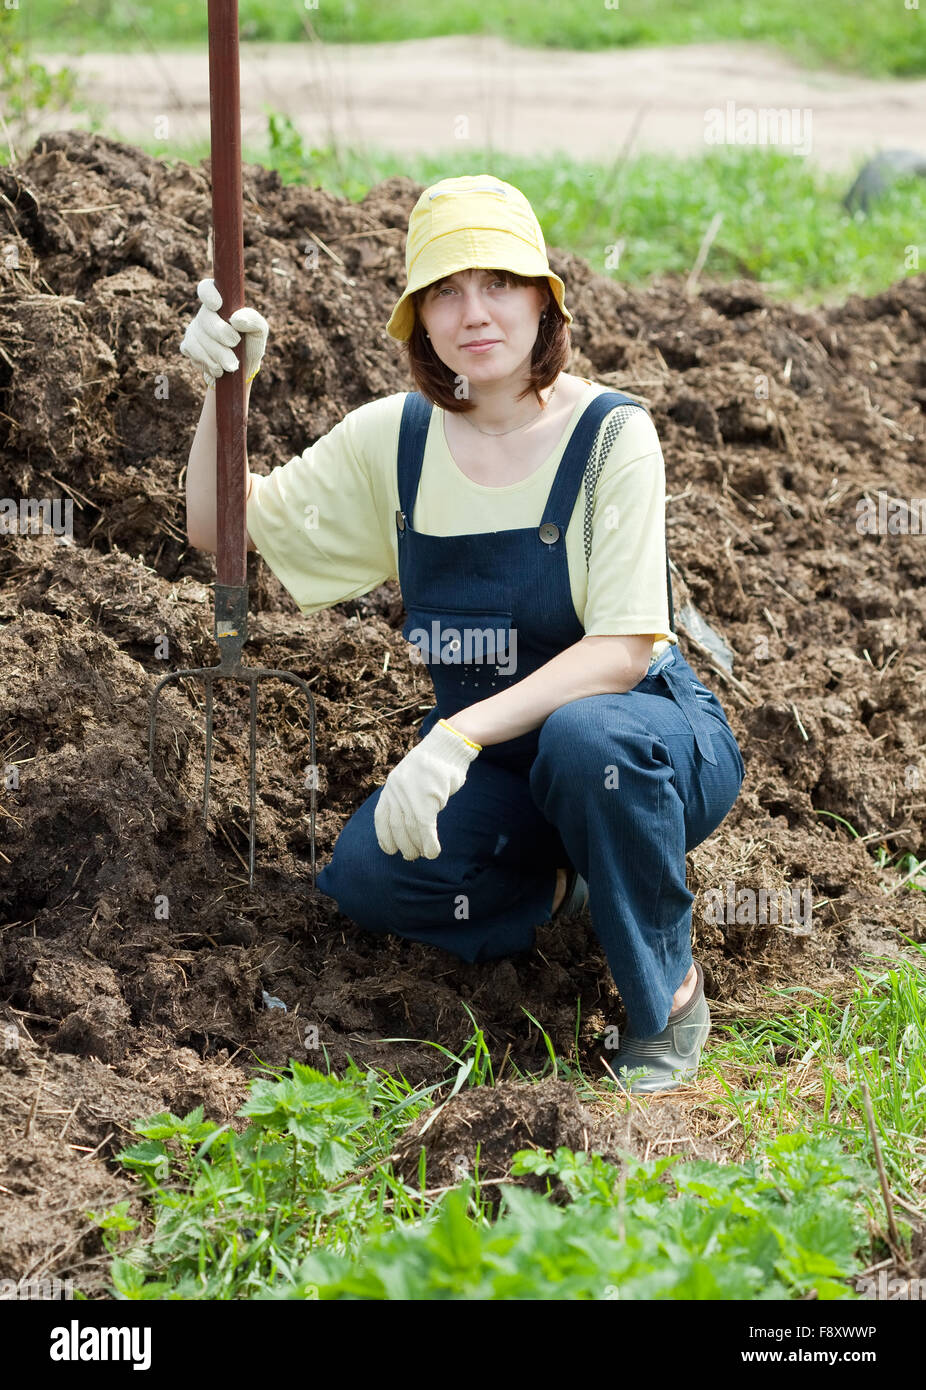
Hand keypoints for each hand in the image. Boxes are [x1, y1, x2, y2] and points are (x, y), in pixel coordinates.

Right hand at [179, 277, 268, 388]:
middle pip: (205, 317)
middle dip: (220, 333)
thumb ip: (254, 321)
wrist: (240, 373)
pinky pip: (193, 352)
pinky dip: (209, 363)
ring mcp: (193, 330)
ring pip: (198, 338)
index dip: (208, 294)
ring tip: (231, 364)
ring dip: (218, 354)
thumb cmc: (249, 347)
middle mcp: (205, 314)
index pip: (207, 288)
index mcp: (221, 305)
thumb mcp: (259, 333)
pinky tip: (219, 369)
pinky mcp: (187, 347)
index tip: (218, 305)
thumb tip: (236, 318)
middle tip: (234, 343)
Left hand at [374, 720, 480, 860]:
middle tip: (410, 856)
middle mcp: (396, 791)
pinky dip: (429, 843)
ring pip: (411, 829)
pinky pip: (425, 827)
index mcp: (391, 786)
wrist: (448, 746)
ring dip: (417, 846)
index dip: (384, 836)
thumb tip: (409, 820)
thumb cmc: (435, 764)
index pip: (381, 817)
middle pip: (396, 826)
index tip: (389, 849)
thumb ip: (406, 796)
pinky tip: (433, 852)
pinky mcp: (427, 799)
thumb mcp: (411, 777)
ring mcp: (411, 795)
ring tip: (423, 855)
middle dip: (403, 844)